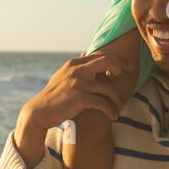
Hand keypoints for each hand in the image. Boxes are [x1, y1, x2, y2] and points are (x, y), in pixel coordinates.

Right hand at [14, 53, 130, 167]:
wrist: (40, 112)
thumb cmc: (54, 96)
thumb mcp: (63, 76)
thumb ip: (76, 66)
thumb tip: (86, 53)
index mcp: (74, 64)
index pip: (100, 56)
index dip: (116, 61)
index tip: (126, 68)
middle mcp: (76, 70)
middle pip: (107, 61)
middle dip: (121, 67)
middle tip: (128, 76)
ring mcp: (78, 83)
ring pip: (108, 87)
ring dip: (117, 99)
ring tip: (119, 108)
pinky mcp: (79, 98)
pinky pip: (102, 103)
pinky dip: (110, 110)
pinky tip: (113, 116)